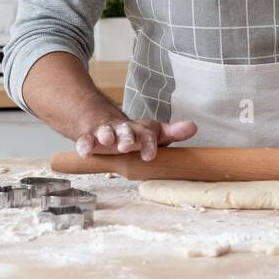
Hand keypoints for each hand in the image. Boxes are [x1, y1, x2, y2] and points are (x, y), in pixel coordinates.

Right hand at [74, 117, 196, 161]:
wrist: (106, 122)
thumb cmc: (135, 134)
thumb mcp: (154, 134)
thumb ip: (173, 133)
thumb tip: (194, 127)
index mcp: (141, 130)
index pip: (148, 135)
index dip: (149, 144)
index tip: (150, 156)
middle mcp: (123, 129)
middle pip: (126, 131)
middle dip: (126, 138)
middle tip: (127, 146)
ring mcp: (106, 132)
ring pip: (105, 131)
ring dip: (106, 135)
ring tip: (106, 140)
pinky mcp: (91, 137)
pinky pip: (86, 140)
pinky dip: (85, 144)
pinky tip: (84, 151)